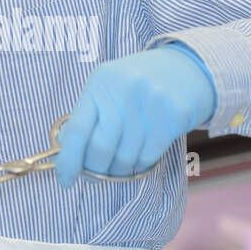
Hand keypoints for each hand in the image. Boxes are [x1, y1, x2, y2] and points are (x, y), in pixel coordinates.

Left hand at [54, 43, 216, 186]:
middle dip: (96, 170)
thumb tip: (68, 159)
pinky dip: (141, 164)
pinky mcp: (174, 113)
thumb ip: (89, 119)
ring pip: (126, 156)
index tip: (65, 180)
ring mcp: (152, 99)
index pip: (77, 128)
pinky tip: (141, 155)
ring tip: (122, 164)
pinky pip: (149, 156)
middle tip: (96, 177)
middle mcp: (125, 87)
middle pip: (101, 147)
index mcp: (101, 81)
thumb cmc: (137, 88)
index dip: (69, 160)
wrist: (186, 69)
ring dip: (120, 169)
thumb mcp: (109, 90)